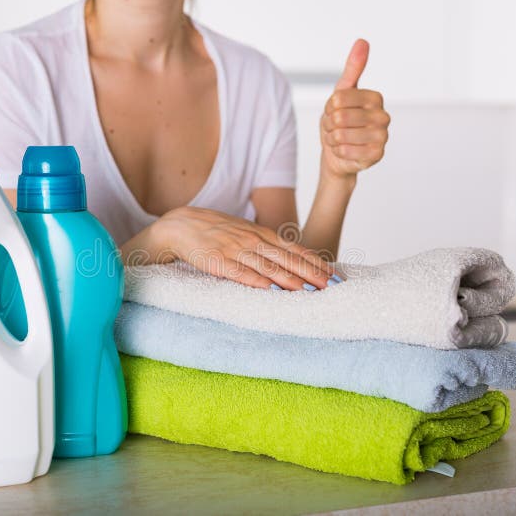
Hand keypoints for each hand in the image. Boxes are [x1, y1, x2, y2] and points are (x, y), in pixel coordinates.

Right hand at [125, 206, 336, 290]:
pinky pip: (241, 273)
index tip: (335, 276)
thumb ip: (267, 246)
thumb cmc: (217, 232)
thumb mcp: (246, 233)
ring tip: (309, 292)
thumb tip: (292, 263)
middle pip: (288, 260)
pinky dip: (257, 282)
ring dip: (290, 280)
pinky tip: (271, 291)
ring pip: (268, 267)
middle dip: (311, 274)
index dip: (316, 263)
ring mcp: (236, 250)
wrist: (181, 225)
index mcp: (262, 235)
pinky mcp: (219, 262)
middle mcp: (253, 241)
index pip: (295, 250)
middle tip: (331, 287)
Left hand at [320, 39, 389, 178]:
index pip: (338, 98)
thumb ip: (353, 68)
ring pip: (340, 135)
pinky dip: (338, 151)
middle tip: (336, 127)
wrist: (338, 152)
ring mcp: (382, 137)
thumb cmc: (341, 120)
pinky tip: (345, 150)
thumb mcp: (342, 92)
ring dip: (332, 138)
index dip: (329, 107)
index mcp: (375, 98)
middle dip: (330, 124)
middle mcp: (384, 116)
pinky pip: (345, 151)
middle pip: (340, 117)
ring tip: (340, 138)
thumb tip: (362, 41)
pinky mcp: (377, 155)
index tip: (335, 110)